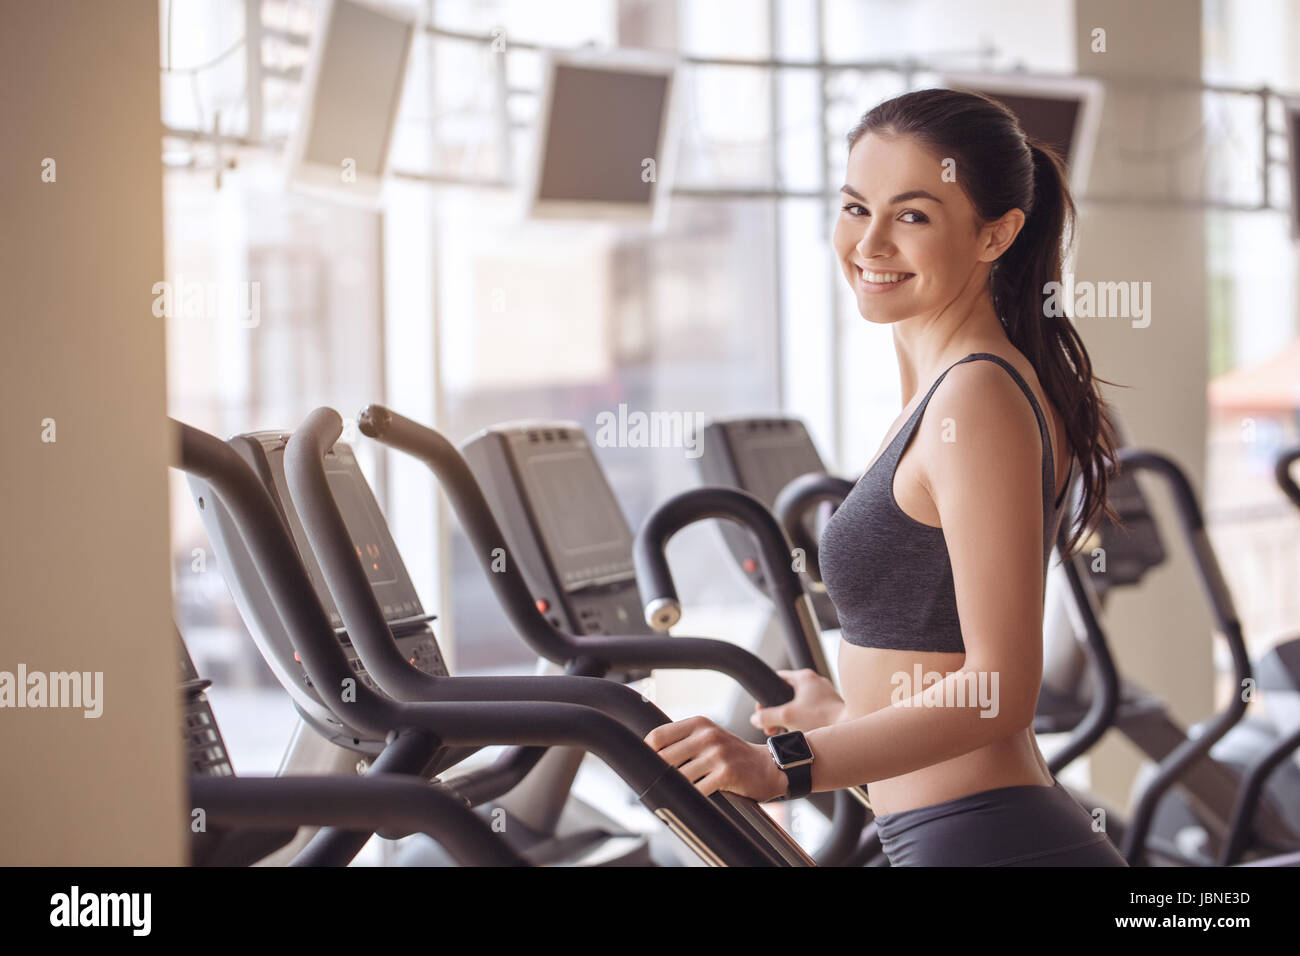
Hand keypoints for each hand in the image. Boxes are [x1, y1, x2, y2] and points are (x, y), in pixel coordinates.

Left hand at [644, 716, 787, 801]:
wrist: (768, 767)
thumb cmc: (733, 756)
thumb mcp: (709, 738)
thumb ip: (683, 742)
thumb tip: (649, 759)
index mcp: (698, 724)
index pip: (657, 736)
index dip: (646, 755)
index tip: (645, 768)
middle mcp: (706, 735)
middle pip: (664, 758)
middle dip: (658, 776)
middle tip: (656, 788)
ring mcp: (717, 753)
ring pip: (679, 777)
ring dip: (676, 790)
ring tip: (675, 798)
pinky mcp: (727, 772)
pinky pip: (698, 791)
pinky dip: (693, 800)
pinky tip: (695, 802)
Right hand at [751, 668, 844, 733]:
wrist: (851, 728)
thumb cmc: (822, 719)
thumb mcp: (787, 717)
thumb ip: (767, 717)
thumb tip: (755, 719)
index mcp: (804, 677)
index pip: (776, 678)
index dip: (765, 695)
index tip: (763, 711)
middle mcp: (815, 682)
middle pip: (786, 694)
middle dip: (776, 711)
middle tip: (770, 727)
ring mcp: (824, 694)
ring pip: (797, 704)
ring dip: (787, 718)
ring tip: (783, 733)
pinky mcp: (830, 707)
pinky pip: (809, 711)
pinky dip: (801, 720)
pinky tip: (799, 733)